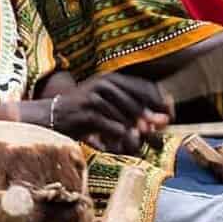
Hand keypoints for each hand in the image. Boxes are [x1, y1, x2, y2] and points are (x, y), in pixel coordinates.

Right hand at [48, 72, 171, 153]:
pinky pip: (111, 127)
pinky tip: (120, 143)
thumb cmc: (85, 112)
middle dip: (150, 118)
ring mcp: (94, 98)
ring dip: (134, 131)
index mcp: (112, 78)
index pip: (145, 87)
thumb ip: (133, 109)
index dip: (161, 102)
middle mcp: (104, 84)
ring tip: (139, 140)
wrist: (52, 115)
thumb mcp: (108, 104)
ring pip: (125, 116)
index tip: (170, 117)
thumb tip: (163, 121)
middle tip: (157, 130)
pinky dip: (119, 137)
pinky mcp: (86, 113)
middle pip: (137, 102)